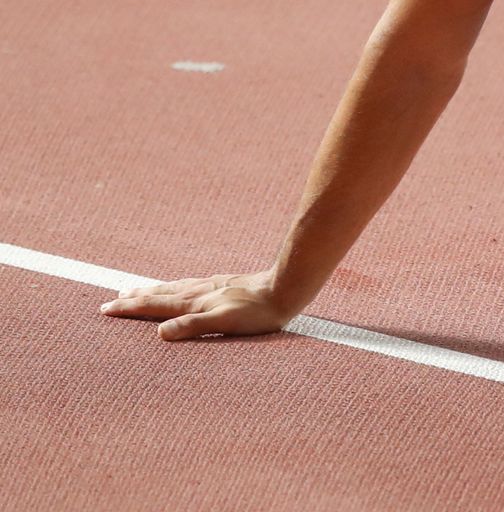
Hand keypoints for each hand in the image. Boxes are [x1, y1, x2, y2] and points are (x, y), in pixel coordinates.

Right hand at [100, 271, 298, 340]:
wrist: (285, 289)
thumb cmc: (257, 313)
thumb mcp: (225, 323)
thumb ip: (193, 326)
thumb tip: (159, 332)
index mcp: (193, 302)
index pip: (153, 305)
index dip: (129, 308)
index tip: (105, 309)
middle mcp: (197, 291)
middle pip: (158, 293)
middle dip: (134, 297)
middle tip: (112, 299)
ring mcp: (209, 286)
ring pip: (172, 287)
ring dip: (151, 290)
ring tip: (136, 290)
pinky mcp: (222, 284)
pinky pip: (188, 285)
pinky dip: (173, 287)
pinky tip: (180, 289)